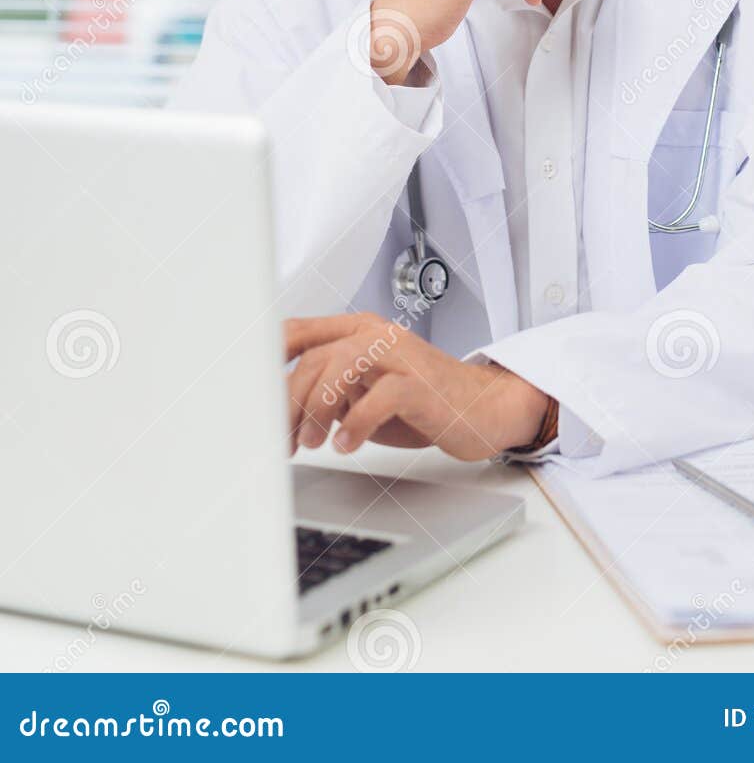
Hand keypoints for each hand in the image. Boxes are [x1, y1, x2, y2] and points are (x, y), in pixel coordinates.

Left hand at [284, 314, 549, 460]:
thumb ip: (331, 391)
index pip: (301, 330)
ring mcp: (400, 356)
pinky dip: (355, 425)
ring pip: (340, 367)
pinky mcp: (421, 384)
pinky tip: (347, 445)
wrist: (484, 407)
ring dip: (316, 410)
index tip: (248, 389)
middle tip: (282, 439)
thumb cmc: (422, 402)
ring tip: (312, 443)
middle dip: (288, 403)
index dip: (269, 356)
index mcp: (360, 332)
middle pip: (313, 357)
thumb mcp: (366, 392)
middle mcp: (377, 336)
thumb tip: (282, 413)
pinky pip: (380, 396)